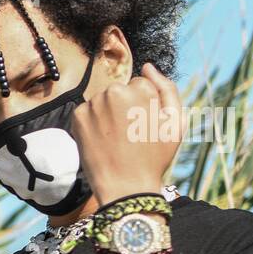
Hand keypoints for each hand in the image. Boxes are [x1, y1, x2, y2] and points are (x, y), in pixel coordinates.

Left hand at [71, 62, 181, 204]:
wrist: (125, 187)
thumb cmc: (155, 157)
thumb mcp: (175, 122)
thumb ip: (167, 88)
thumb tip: (147, 66)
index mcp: (139, 88)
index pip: (141, 84)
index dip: (145, 105)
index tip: (145, 125)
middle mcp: (114, 91)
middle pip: (121, 90)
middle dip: (126, 106)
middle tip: (131, 134)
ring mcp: (93, 104)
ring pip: (103, 100)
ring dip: (109, 113)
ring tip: (116, 139)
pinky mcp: (77, 117)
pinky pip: (87, 111)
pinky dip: (93, 123)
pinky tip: (102, 140)